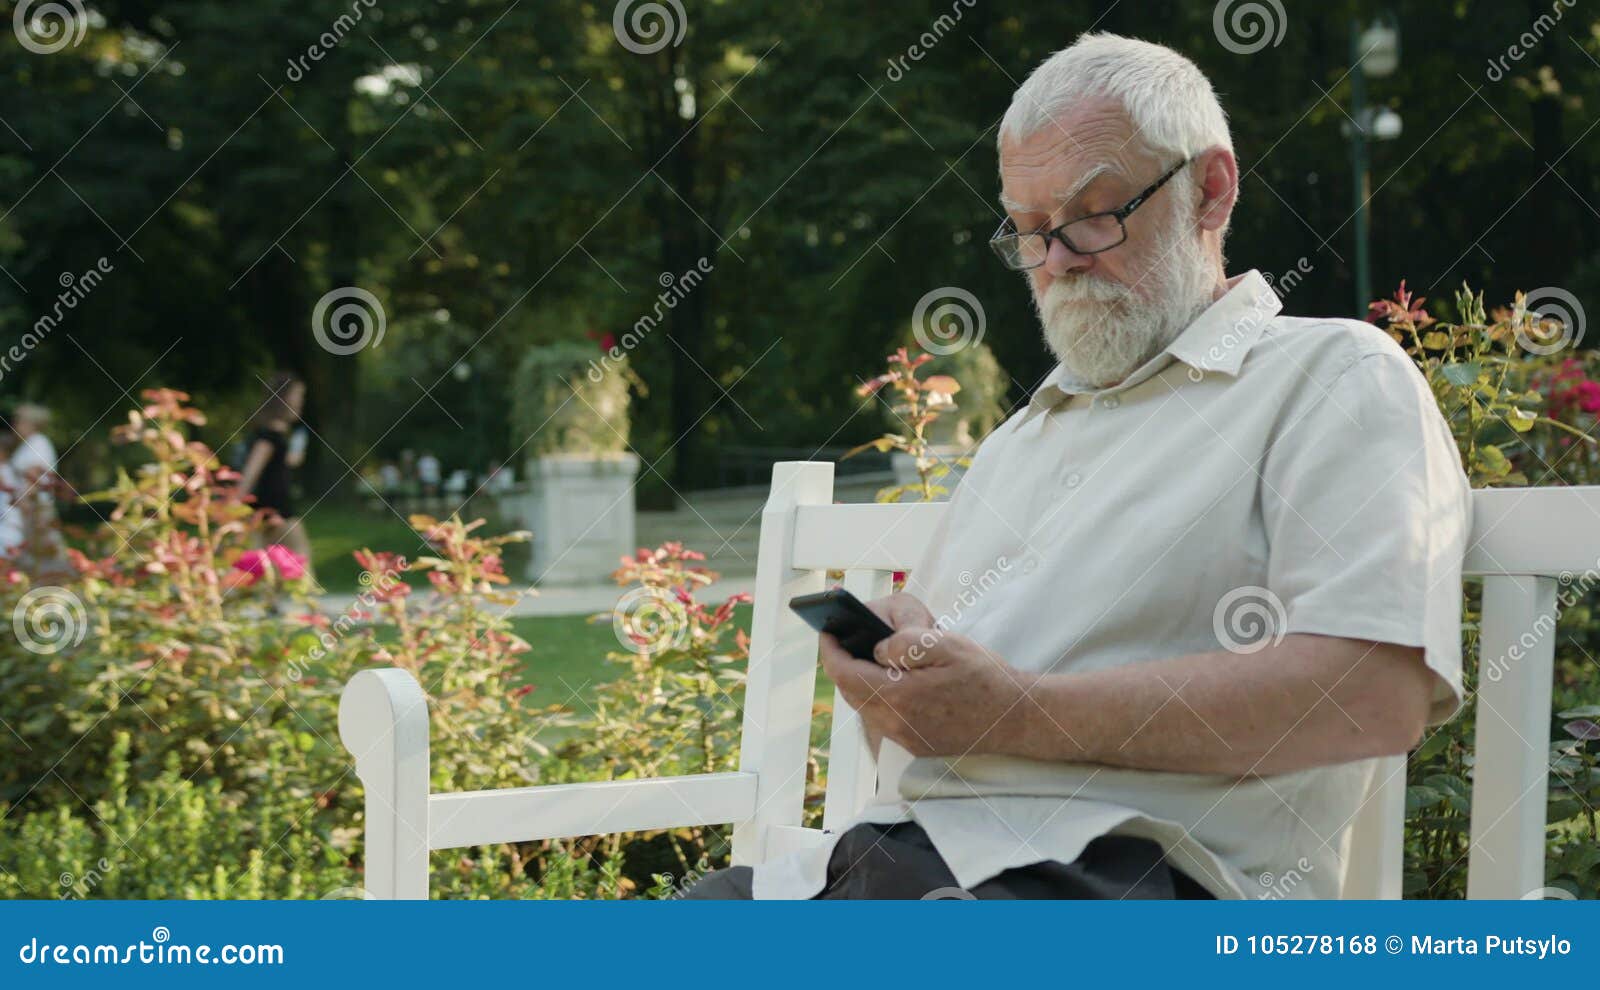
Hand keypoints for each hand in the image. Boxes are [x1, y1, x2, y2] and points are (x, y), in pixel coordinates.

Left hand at [819, 594, 1034, 757]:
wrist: (1016, 718)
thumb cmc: (984, 677)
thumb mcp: (944, 645)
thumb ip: (902, 644)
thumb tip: (876, 651)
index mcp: (896, 696)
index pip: (843, 673)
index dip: (830, 650)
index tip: (827, 632)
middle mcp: (894, 723)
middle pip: (850, 691)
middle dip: (843, 664)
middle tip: (846, 640)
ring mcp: (905, 738)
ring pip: (866, 707)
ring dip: (861, 682)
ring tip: (868, 657)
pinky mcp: (916, 745)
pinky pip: (884, 719)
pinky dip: (880, 698)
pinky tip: (893, 682)